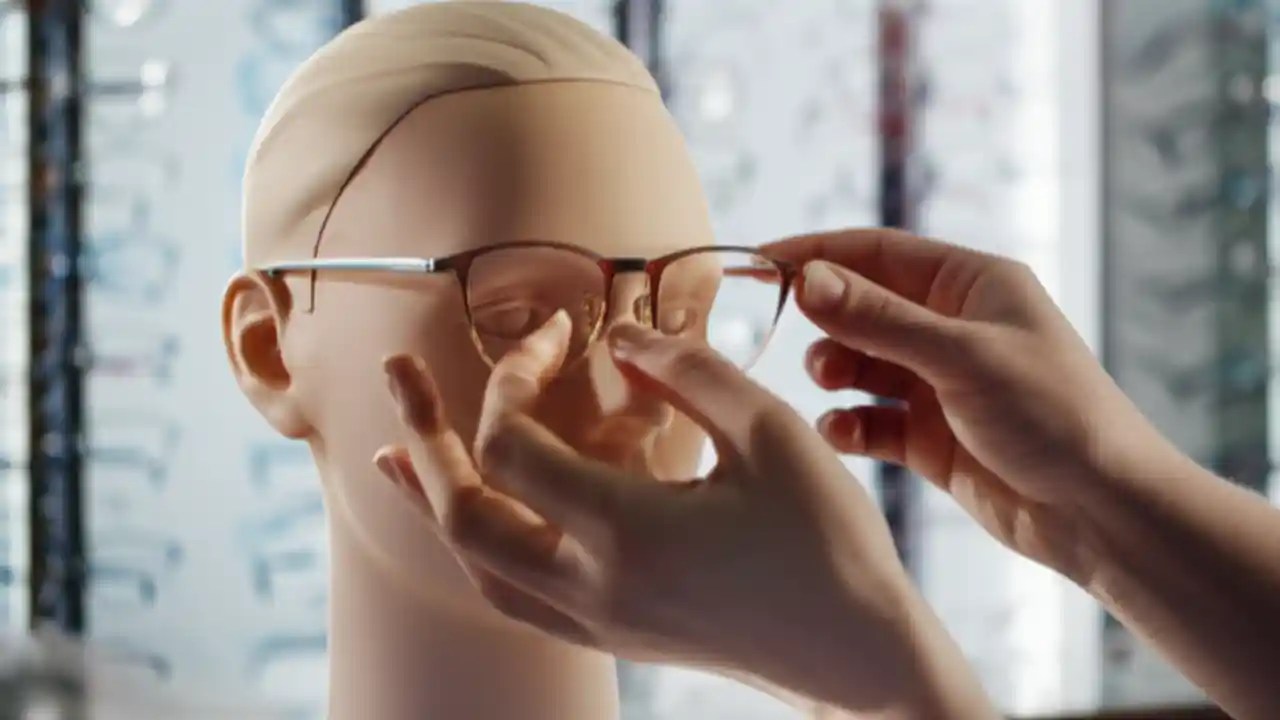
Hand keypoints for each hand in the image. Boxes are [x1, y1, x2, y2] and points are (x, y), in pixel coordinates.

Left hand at [376, 313, 994, 717]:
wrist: (857, 654)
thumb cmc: (828, 541)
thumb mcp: (771, 434)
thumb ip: (688, 372)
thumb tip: (620, 341)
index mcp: (628, 531)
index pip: (515, 445)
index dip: (514, 374)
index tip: (557, 333)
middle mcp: (593, 585)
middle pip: (462, 514)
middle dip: (423, 436)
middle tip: (398, 374)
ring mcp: (597, 621)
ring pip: (475, 565)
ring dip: (431, 500)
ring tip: (398, 453)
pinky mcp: (613, 636)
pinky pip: (512, 596)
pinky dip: (476, 548)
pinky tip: (474, 521)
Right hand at [763, 228, 1183, 583]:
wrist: (1102, 511)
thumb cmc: (1052, 414)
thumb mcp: (961, 356)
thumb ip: (879, 319)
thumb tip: (807, 278)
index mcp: (972, 285)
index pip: (877, 252)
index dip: (816, 255)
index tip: (756, 262)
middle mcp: (953, 328)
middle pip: (863, 307)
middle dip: (825, 319)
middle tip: (791, 334)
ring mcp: (940, 384)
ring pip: (862, 364)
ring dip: (835, 369)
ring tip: (827, 382)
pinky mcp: (931, 438)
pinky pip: (872, 420)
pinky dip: (849, 424)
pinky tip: (840, 433)